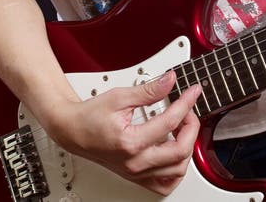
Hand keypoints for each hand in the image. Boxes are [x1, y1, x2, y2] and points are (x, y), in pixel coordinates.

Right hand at [46, 70, 202, 196]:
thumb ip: (147, 90)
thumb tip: (169, 81)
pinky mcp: (137, 177)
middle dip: (191, 127)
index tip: (191, 92)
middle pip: (180, 151)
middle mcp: (136, 162)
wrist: (73, 131)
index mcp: (131, 142)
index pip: (169, 123)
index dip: (185, 104)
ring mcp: (137, 173)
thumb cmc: (91, 115)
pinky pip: (165, 184)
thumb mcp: (118, 97)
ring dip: (186, 148)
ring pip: (177, 170)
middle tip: (189, 110)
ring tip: (182, 128)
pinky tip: (175, 152)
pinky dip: (176, 169)